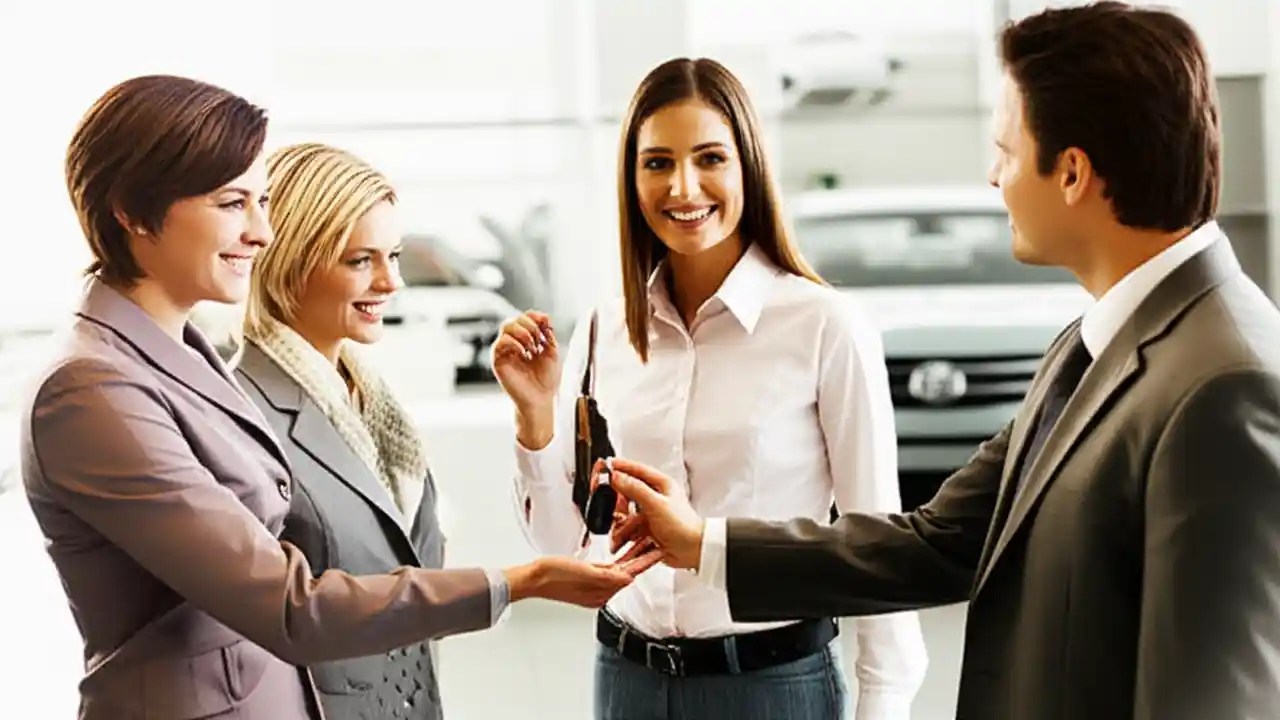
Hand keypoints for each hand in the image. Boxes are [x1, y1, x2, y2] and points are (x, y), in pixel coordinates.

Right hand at [491, 311, 559, 447]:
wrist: (540, 399)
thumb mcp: (553, 352)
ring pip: (506, 326)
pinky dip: (513, 343)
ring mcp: (506, 351)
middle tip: (539, 340)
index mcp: (528, 339)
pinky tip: (523, 353)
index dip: (536, 316)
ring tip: (532, 347)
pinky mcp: (498, 360)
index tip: (547, 324)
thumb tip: (545, 318)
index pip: (527, 317)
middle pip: (515, 318)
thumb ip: (548, 334)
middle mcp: (515, 343)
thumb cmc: (546, 380)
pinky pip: (500, 342)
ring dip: (523, 332)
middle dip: (530, 325)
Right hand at [505, 553, 660, 608]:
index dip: (645, 561)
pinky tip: (622, 551)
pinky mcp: (587, 581)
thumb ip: (606, 575)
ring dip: (632, 556)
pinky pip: (609, 570)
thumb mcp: (581, 572)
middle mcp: (600, 593)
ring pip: (620, 570)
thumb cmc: (551, 575)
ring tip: (644, 541)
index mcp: (601, 593)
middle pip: (628, 572)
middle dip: (642, 556)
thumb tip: (627, 576)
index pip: (630, 574)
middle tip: (656, 542)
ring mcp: (594, 588)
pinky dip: (618, 560)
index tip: (658, 550)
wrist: (532, 579)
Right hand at [605, 458, 705, 570]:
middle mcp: (656, 498)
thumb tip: (617, 477)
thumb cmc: (683, 526)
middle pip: (628, 495)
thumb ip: (635, 489)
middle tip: (611, 509)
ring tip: (617, 536)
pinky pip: (630, 531)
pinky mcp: (649, 530)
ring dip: (620, 527)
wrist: (693, 551)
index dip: (620, 467)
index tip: (605, 465)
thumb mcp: (656, 503)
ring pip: (627, 516)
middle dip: (617, 505)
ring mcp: (651, 514)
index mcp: (661, 485)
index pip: (637, 470)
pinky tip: (621, 544)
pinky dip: (625, 538)